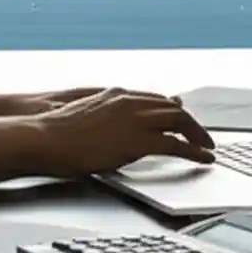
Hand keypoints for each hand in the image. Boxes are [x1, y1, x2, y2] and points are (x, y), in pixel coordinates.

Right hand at [33, 88, 214, 176]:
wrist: (44, 137)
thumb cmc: (56, 132)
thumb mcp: (82, 114)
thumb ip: (102, 115)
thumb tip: (110, 126)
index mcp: (115, 95)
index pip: (152, 98)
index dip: (170, 109)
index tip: (181, 115)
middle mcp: (129, 102)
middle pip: (170, 108)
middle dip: (189, 122)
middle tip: (201, 134)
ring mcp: (135, 119)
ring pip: (178, 122)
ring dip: (197, 134)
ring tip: (207, 146)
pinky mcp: (138, 140)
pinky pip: (176, 145)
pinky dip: (194, 150)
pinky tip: (203, 157)